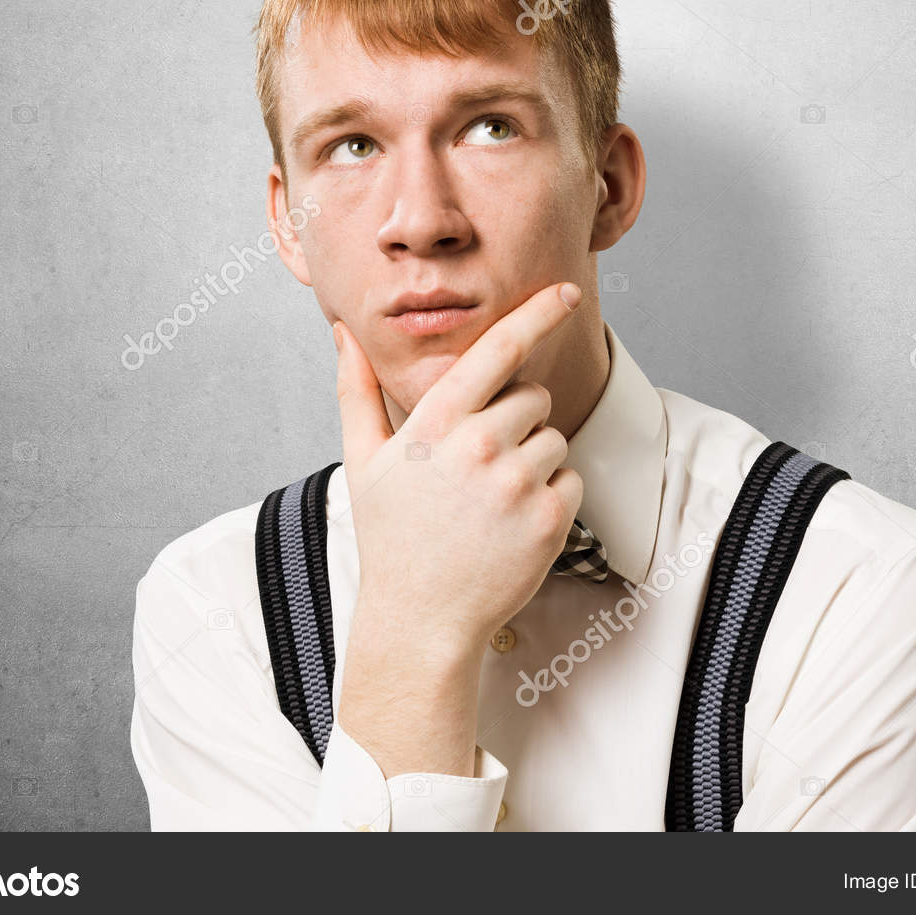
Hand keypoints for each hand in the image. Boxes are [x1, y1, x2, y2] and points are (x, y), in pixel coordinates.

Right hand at [334, 282, 584, 654]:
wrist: (420, 622)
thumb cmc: (391, 538)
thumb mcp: (363, 460)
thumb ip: (356, 390)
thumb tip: (343, 332)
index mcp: (436, 424)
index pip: (497, 350)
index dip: (535, 314)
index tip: (564, 292)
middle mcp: (479, 447)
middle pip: (532, 397)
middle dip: (516, 420)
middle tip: (481, 463)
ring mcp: (517, 485)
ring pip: (553, 438)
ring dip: (533, 460)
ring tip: (490, 501)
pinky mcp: (549, 520)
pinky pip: (571, 478)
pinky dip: (552, 496)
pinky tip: (512, 523)